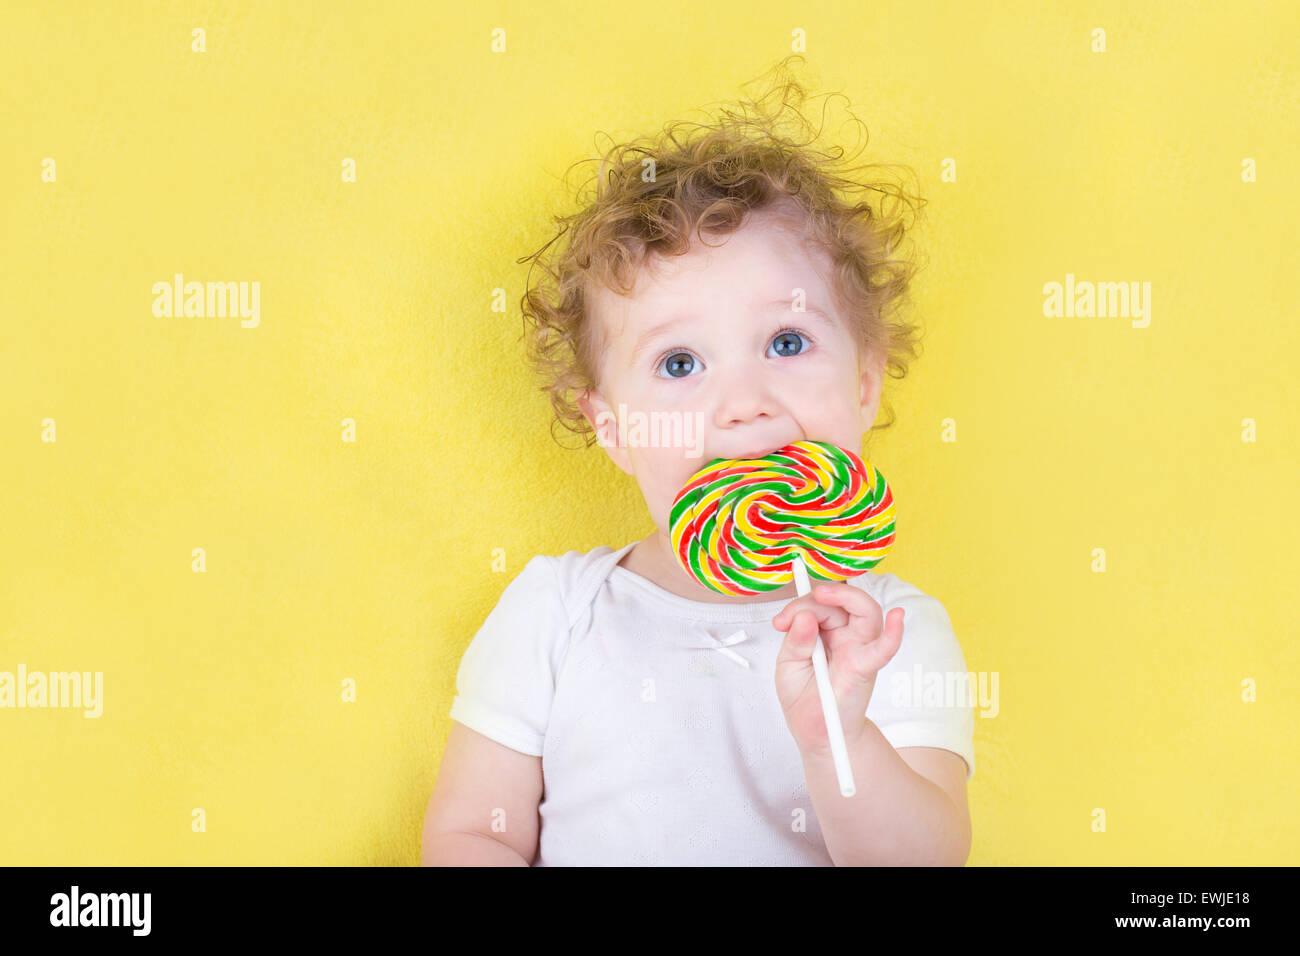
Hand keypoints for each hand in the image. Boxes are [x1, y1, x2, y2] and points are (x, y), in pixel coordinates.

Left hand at [772, 582, 903, 758]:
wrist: (816, 734)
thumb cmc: (804, 699)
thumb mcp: (788, 666)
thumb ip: (795, 641)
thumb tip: (804, 617)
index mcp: (823, 632)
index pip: (818, 604)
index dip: (798, 606)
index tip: (780, 623)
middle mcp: (844, 636)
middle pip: (841, 601)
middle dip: (818, 598)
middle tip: (800, 609)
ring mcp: (858, 649)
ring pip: (866, 611)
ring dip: (848, 596)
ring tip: (825, 595)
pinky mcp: (866, 667)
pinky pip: (884, 649)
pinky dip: (893, 634)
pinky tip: (897, 618)